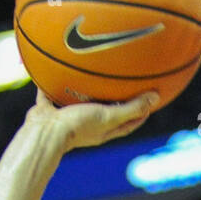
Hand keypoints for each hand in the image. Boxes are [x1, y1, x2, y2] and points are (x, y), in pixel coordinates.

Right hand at [25, 86, 159, 150]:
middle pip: (107, 114)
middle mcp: (88, 126)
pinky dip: (56, 83)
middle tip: (126, 87)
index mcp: (103, 131)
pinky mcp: (51, 110)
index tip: (150, 103)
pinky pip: (54, 94)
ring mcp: (69, 118)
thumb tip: (155, 98)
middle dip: (117, 102)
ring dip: (88, 93)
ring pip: (81, 103)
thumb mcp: (108, 115)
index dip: (140, 115)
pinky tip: (56, 68)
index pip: (127, 124)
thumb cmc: (78, 126)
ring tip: (93, 75)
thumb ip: (131, 108)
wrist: (45, 131)